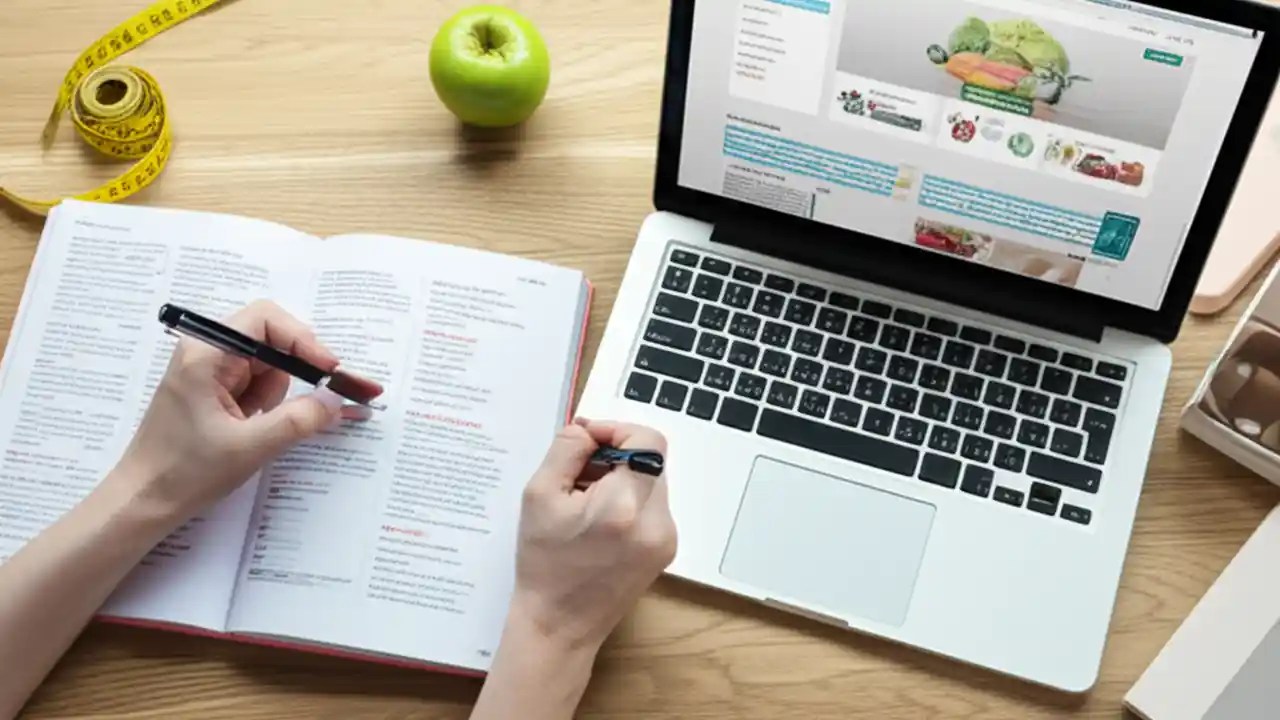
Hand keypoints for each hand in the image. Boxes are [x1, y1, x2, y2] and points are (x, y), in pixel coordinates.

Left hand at [108, 300, 382, 522]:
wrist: (143, 501)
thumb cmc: (186, 472)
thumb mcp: (251, 447)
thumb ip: (299, 420)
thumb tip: (336, 400)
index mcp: (206, 353)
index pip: (265, 320)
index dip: (303, 339)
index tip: (329, 370)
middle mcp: (205, 352)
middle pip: (269, 342)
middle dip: (292, 374)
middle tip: (311, 404)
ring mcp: (208, 372)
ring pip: (266, 368)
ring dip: (275, 397)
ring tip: (256, 431)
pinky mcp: (212, 392)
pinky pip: (255, 387)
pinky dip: (267, 406)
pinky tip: (251, 432)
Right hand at [509, 419, 676, 651]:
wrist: (559, 625)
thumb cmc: (543, 564)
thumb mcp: (538, 495)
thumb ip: (567, 448)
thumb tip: (589, 429)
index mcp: (623, 506)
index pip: (647, 441)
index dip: (617, 430)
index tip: (588, 441)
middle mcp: (655, 521)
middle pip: (650, 459)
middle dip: (614, 455)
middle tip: (578, 471)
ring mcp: (665, 537)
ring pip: (651, 481)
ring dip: (620, 477)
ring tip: (583, 499)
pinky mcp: (666, 549)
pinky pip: (652, 505)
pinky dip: (628, 500)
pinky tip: (598, 521)